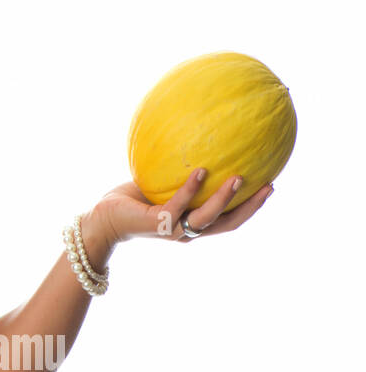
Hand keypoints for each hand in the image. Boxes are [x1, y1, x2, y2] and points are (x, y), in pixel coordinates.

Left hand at [96, 169, 274, 243]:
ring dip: (225, 199)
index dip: (251, 207)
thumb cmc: (130, 199)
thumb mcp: (158, 182)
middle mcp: (186, 232)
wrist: (102, 218)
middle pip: (227, 224)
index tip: (270, 186)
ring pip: (206, 218)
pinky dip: (190, 189)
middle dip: (250, 208)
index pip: (228, 219)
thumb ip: (176, 170)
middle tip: (270, 186)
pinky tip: (200, 170)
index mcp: (192, 224)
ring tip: (240, 177)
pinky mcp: (156, 224)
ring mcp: (172, 230)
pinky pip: (177, 205)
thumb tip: (193, 138)